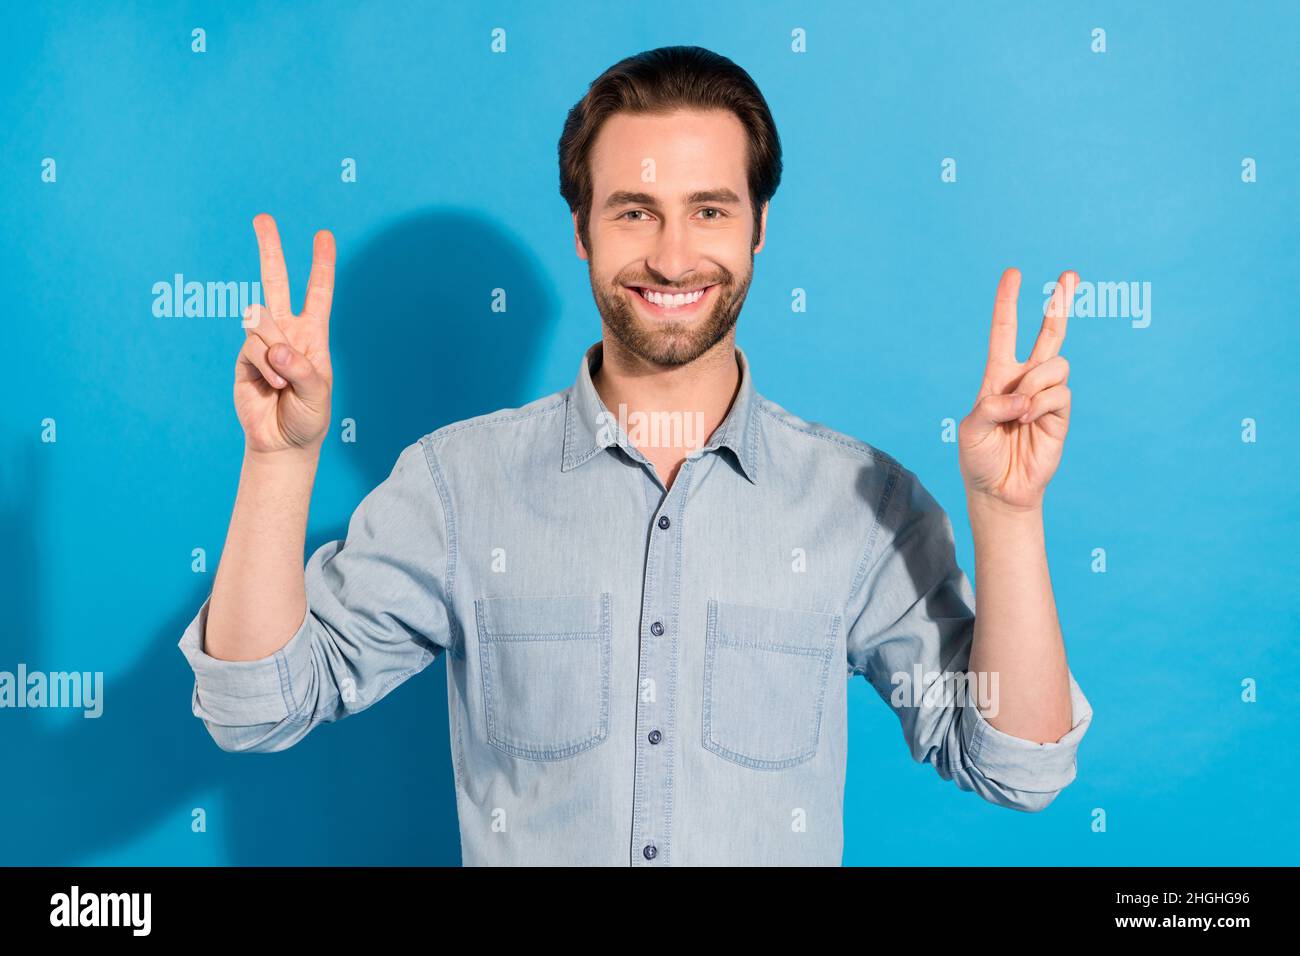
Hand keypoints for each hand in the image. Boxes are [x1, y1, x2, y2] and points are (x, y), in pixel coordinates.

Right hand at [234, 213, 335, 456]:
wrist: (282, 442)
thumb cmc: (307, 417)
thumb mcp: (317, 394)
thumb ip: (301, 368)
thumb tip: (276, 347)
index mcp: (313, 335)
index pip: (318, 293)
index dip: (321, 265)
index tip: (324, 236)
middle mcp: (286, 332)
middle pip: (275, 283)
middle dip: (270, 249)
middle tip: (262, 217)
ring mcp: (262, 343)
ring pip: (261, 323)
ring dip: (275, 354)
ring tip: (283, 383)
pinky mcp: (243, 358)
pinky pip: (252, 348)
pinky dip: (266, 368)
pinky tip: (271, 386)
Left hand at [958, 267, 1077, 512]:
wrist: (998, 490)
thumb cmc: (979, 458)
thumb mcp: (971, 429)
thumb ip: (993, 407)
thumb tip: (1025, 397)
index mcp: (998, 376)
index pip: (1005, 332)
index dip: (1007, 303)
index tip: (1013, 273)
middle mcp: (1025, 380)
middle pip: (1048, 334)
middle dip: (1060, 303)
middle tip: (1071, 274)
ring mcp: (1046, 396)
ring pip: (1056, 364)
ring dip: (1035, 383)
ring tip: (1021, 410)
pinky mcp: (1061, 415)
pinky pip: (1060, 392)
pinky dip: (1042, 403)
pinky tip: (1029, 419)